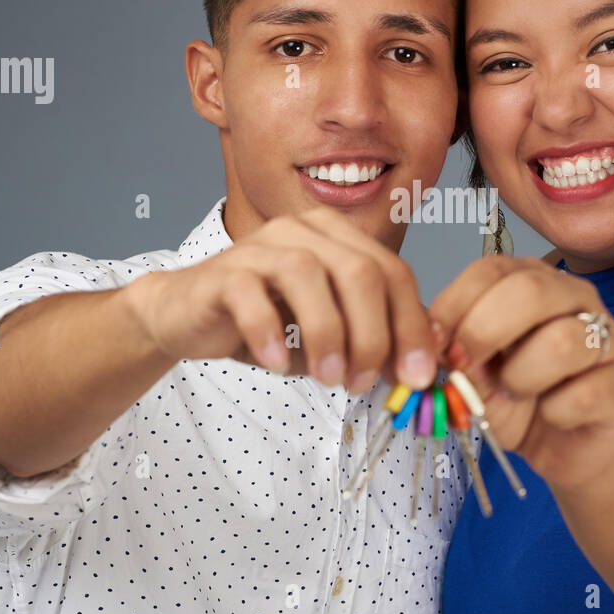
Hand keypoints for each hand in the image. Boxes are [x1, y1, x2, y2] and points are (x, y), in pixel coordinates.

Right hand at [125, 207, 437, 391]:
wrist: (187, 316)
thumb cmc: (266, 321)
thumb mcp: (330, 333)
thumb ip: (375, 338)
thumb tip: (427, 362)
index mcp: (339, 238)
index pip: (394, 273)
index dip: (412, 326)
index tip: (419, 376)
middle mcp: (304, 230)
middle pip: (360, 271)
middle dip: (374, 334)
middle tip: (365, 382)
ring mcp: (261, 246)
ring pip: (308, 275)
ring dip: (327, 334)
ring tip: (329, 378)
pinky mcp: (223, 272)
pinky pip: (250, 296)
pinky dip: (269, 333)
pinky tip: (278, 363)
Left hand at [428, 257, 613, 490]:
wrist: (568, 448)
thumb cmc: (520, 400)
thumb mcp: (475, 374)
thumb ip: (456, 352)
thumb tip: (431, 340)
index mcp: (532, 283)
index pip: (492, 270)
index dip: (455, 305)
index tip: (433, 344)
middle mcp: (575, 298)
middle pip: (530, 291)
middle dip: (483, 331)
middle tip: (464, 367)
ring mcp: (608, 337)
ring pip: (563, 342)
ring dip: (522, 377)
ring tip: (518, 393)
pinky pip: (583, 395)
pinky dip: (555, 413)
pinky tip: (554, 416)